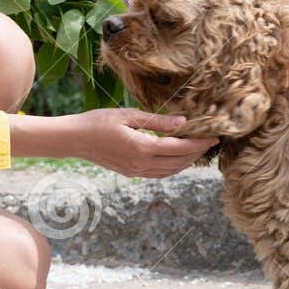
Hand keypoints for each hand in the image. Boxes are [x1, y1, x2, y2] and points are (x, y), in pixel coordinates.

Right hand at [64, 108, 215, 176]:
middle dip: (198, 152)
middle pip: (179, 161)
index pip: (179, 147)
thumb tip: (182, 122)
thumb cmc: (98, 121)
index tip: (214, 136)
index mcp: (142, 147)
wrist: (75, 139)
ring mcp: (136, 171)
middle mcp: (141, 164)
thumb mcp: (129, 115)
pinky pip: (159, 173)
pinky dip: (174, 167)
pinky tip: (179, 158)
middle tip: (212, 142)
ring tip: (200, 149)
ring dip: (188, 161)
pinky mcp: (131, 173)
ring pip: (171, 170)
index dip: (199, 143)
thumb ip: (157, 121)